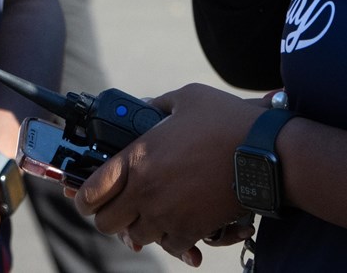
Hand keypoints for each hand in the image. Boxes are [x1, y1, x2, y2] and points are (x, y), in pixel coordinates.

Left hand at [75, 84, 263, 266]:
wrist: (264, 154)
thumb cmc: (226, 121)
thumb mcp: (187, 99)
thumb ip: (159, 104)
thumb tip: (146, 106)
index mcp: (137, 158)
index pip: (92, 190)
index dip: (82, 198)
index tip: (84, 198)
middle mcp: (145, 191)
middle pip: (106, 223)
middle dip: (108, 217)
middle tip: (119, 208)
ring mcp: (167, 215)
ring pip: (135, 238)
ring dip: (139, 228)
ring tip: (150, 215)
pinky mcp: (191, 230)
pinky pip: (169, 246)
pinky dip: (170, 239)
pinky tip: (177, 224)